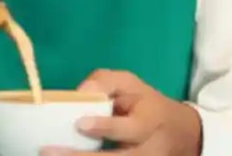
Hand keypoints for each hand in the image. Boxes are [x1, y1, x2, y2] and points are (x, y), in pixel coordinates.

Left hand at [41, 70, 201, 155]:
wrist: (182, 134)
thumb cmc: (147, 104)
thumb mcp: (131, 85)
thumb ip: (105, 83)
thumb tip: (79, 93)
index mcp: (150, 122)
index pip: (130, 128)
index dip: (105, 127)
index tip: (80, 123)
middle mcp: (149, 151)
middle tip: (49, 153)